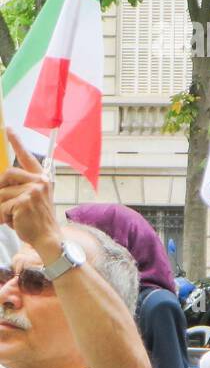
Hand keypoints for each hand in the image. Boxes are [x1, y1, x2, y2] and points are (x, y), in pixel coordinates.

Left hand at [0, 131, 59, 256]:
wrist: (48, 238)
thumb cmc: (36, 221)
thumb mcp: (30, 200)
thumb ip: (19, 189)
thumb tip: (1, 184)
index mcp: (41, 180)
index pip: (27, 158)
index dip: (17, 143)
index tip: (9, 129)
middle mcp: (40, 181)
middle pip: (8, 173)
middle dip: (1, 189)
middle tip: (4, 204)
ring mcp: (34, 190)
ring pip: (2, 193)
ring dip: (1, 208)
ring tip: (12, 218)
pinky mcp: (25, 200)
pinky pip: (2, 205)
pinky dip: (3, 216)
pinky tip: (13, 222)